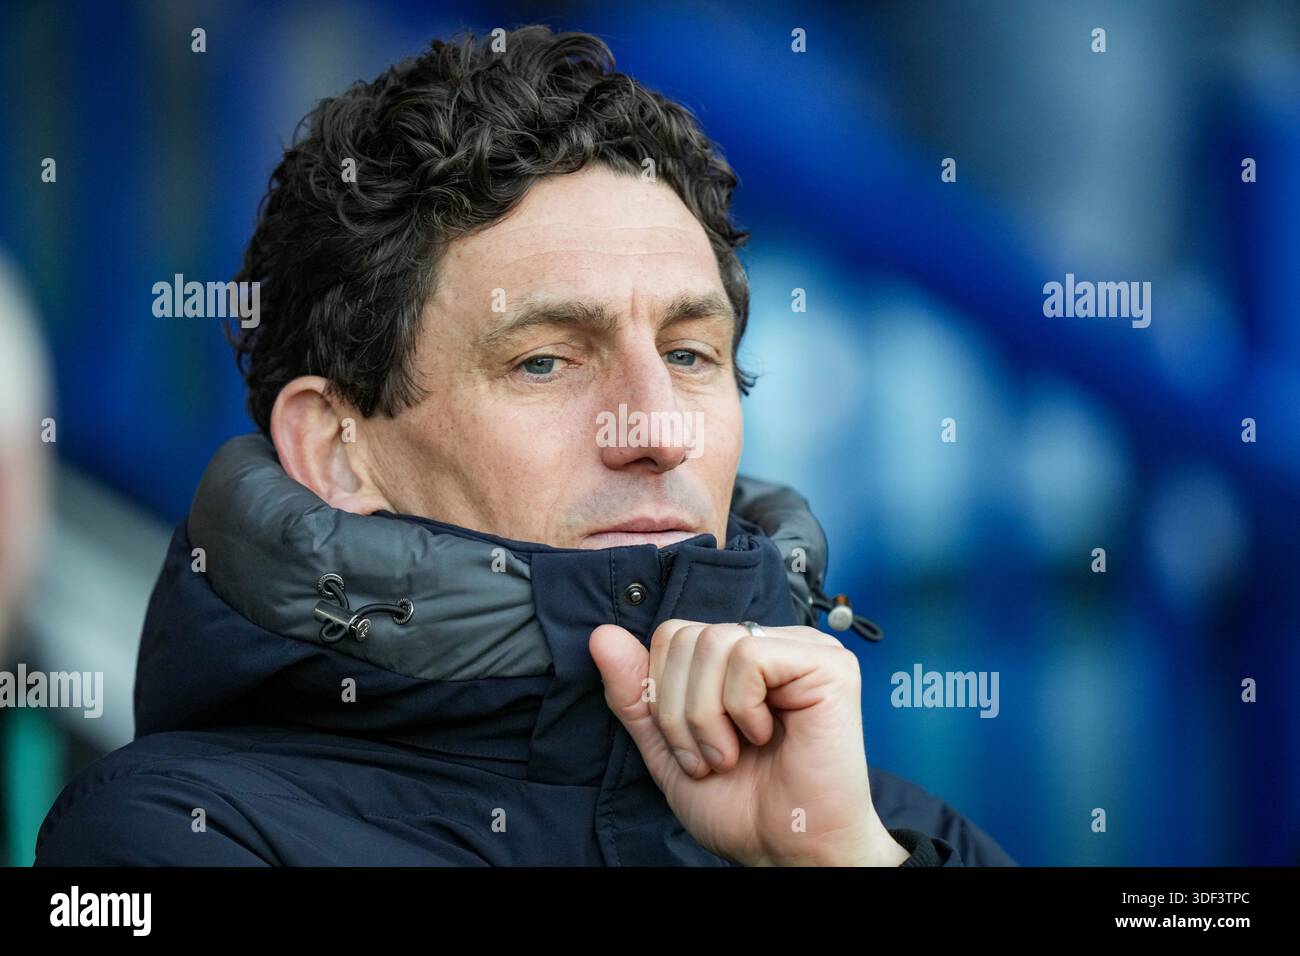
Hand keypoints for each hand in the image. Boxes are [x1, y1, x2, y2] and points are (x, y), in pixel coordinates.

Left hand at [589, 619, 908, 865]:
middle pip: (688, 637)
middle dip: (682, 711)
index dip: (664, 693)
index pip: (673, 634)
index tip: (690, 747)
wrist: (788, 850)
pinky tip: (764, 737)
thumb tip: (602, 636)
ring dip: (708, 716)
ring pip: (714, 643)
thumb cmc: (742, 806)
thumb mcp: (667, 747)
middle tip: (713, 758)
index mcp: (741, 656)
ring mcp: (804, 649)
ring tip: (732, 754)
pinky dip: (741, 709)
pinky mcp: (828, 665)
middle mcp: (775, 643)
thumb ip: (635, 693)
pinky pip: (750, 656)